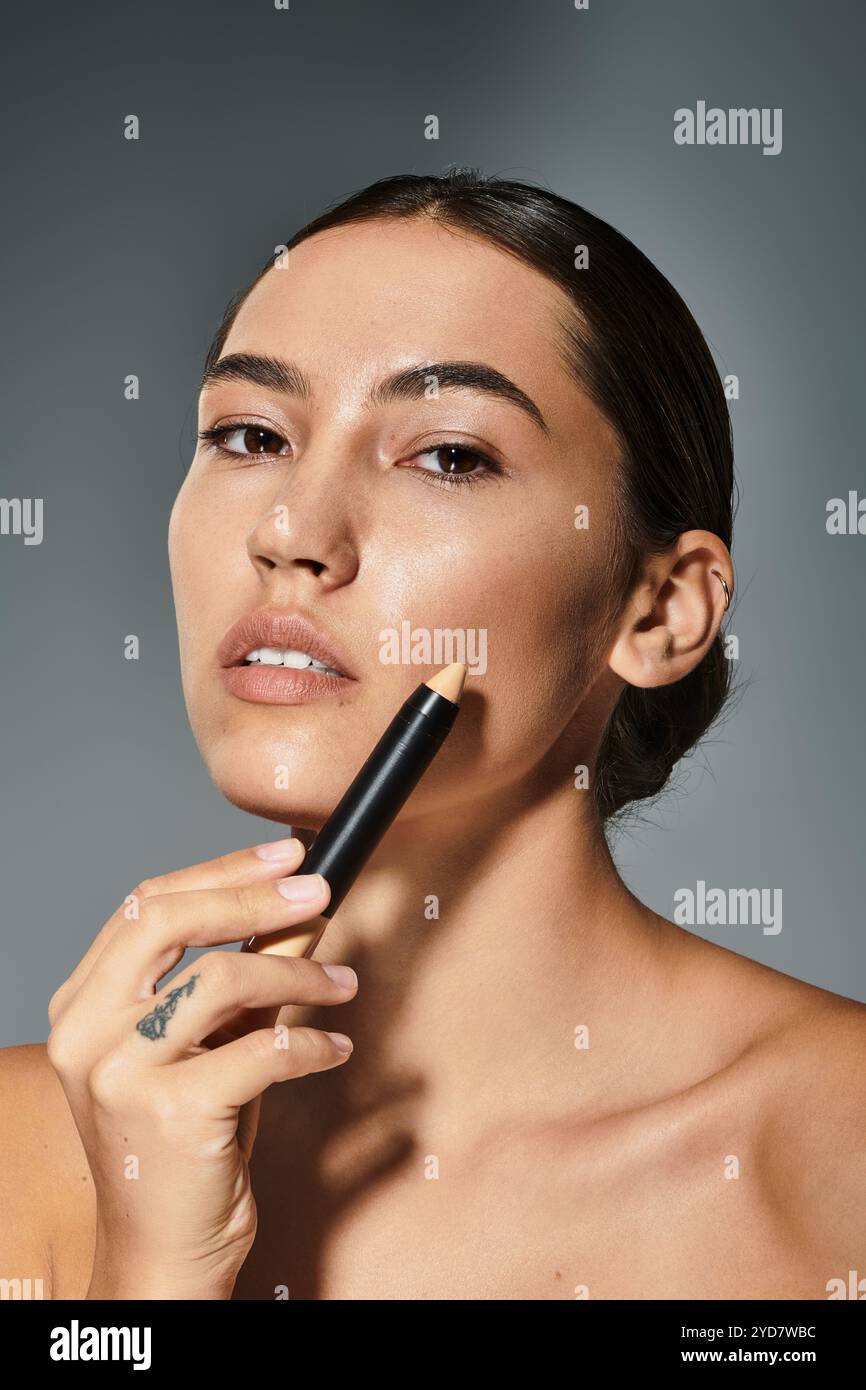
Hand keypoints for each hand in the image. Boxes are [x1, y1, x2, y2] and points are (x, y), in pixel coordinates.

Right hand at [46, 837, 357, 1298]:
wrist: (162, 1253)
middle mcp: (86, 1033)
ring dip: (299, 975)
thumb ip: (240, 980)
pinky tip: (334, 1050)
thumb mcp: (207, 1046)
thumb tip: (296, 910)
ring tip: (341, 989)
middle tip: (320, 892)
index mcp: (82, 1005)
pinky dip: (313, 1044)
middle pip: (167, 921)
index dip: (223, 870)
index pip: (146, 905)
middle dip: (255, 896)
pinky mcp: (169, 1114)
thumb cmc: (183, 1145)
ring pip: (222, 979)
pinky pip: (262, 1049)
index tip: (287, 857)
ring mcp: (120, 1074)